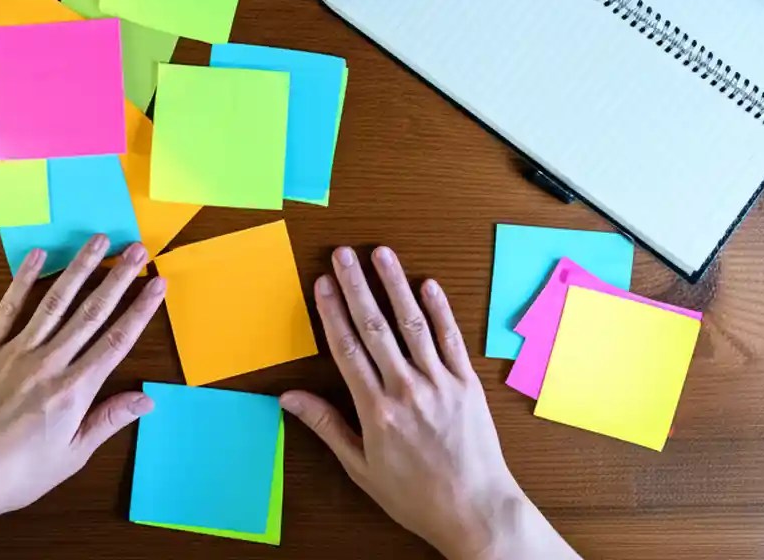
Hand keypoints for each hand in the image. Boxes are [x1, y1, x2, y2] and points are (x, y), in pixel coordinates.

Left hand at [0, 235, 165, 559]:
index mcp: (74, 391)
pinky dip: (23, 280)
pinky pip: (8, 309)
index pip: (116, 341)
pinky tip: (37, 255)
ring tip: (99, 241)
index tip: (158, 283)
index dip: (140, 310)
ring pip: (56, 302)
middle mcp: (49, 363)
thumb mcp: (72, 455)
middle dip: (118, 278)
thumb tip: (146, 398)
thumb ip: (108, 420)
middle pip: (92, 313)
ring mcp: (17, 353)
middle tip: (137, 250)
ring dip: (79, 268)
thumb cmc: (16, 474)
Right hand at [282, 247, 576, 559]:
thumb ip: (327, 426)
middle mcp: (406, 388)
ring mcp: (439, 382)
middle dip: (357, 286)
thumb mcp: (361, 468)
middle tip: (343, 254)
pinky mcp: (466, 383)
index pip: (347, 348)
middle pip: (375, 327)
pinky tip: (428, 285)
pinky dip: (440, 311)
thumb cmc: (415, 496)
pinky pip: (450, 339)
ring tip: (381, 254)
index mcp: (375, 409)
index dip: (332, 312)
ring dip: (395, 285)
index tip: (322, 283)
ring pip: (412, 324)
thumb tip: (289, 398)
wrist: (475, 509)